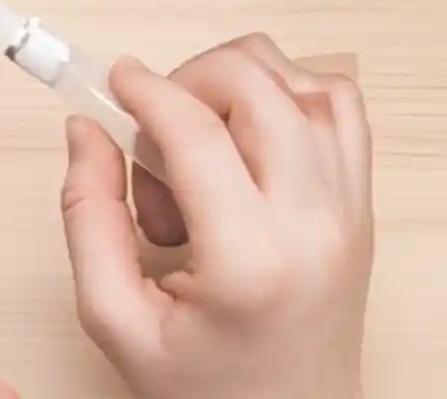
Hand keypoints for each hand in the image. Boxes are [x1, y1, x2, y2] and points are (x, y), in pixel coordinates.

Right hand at [61, 34, 372, 398]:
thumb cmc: (207, 390)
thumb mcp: (115, 318)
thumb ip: (88, 216)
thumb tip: (85, 130)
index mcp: (249, 259)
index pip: (195, 130)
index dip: (144, 88)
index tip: (110, 78)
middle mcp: (314, 224)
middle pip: (256, 85)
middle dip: (187, 81)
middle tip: (152, 134)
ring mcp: (349, 211)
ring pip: (305, 83)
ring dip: (239, 86)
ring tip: (200, 143)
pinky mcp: (362, 207)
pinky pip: (341, 109)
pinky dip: (290, 96)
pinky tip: (247, 136)